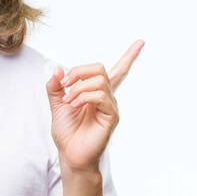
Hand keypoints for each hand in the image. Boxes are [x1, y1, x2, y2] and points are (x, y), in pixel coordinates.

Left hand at [46, 40, 143, 171]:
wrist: (70, 153)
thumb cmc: (67, 131)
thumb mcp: (56, 103)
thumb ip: (55, 85)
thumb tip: (57, 68)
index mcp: (97, 92)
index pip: (118, 70)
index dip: (130, 56)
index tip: (141, 42)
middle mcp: (107, 96)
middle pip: (100, 68)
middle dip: (78, 71)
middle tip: (64, 85)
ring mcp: (111, 106)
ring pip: (99, 81)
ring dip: (78, 87)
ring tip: (69, 101)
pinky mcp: (111, 116)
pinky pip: (101, 95)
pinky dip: (84, 96)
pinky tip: (75, 105)